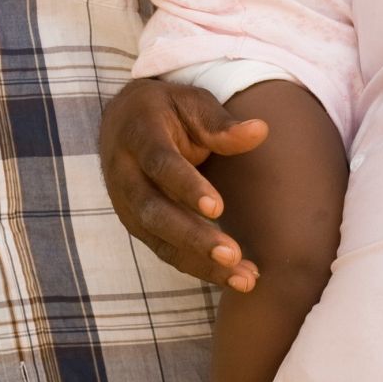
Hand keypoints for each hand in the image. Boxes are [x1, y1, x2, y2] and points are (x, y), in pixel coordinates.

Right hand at [99, 78, 269, 290]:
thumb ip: (221, 124)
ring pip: (160, 239)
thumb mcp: (191, 104)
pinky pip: (166, 251)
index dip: (186, 186)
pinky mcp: (138, 226)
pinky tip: (233, 277)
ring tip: (243, 277)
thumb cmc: (167, 111)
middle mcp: (125, 173)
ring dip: (200, 262)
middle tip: (232, 255)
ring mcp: (126, 204)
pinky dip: (199, 267)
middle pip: (154, 211)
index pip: (160, 163)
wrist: (123, 122)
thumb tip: (260, 131)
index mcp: (139, 134)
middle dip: (193, 236)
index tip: (218, 207)